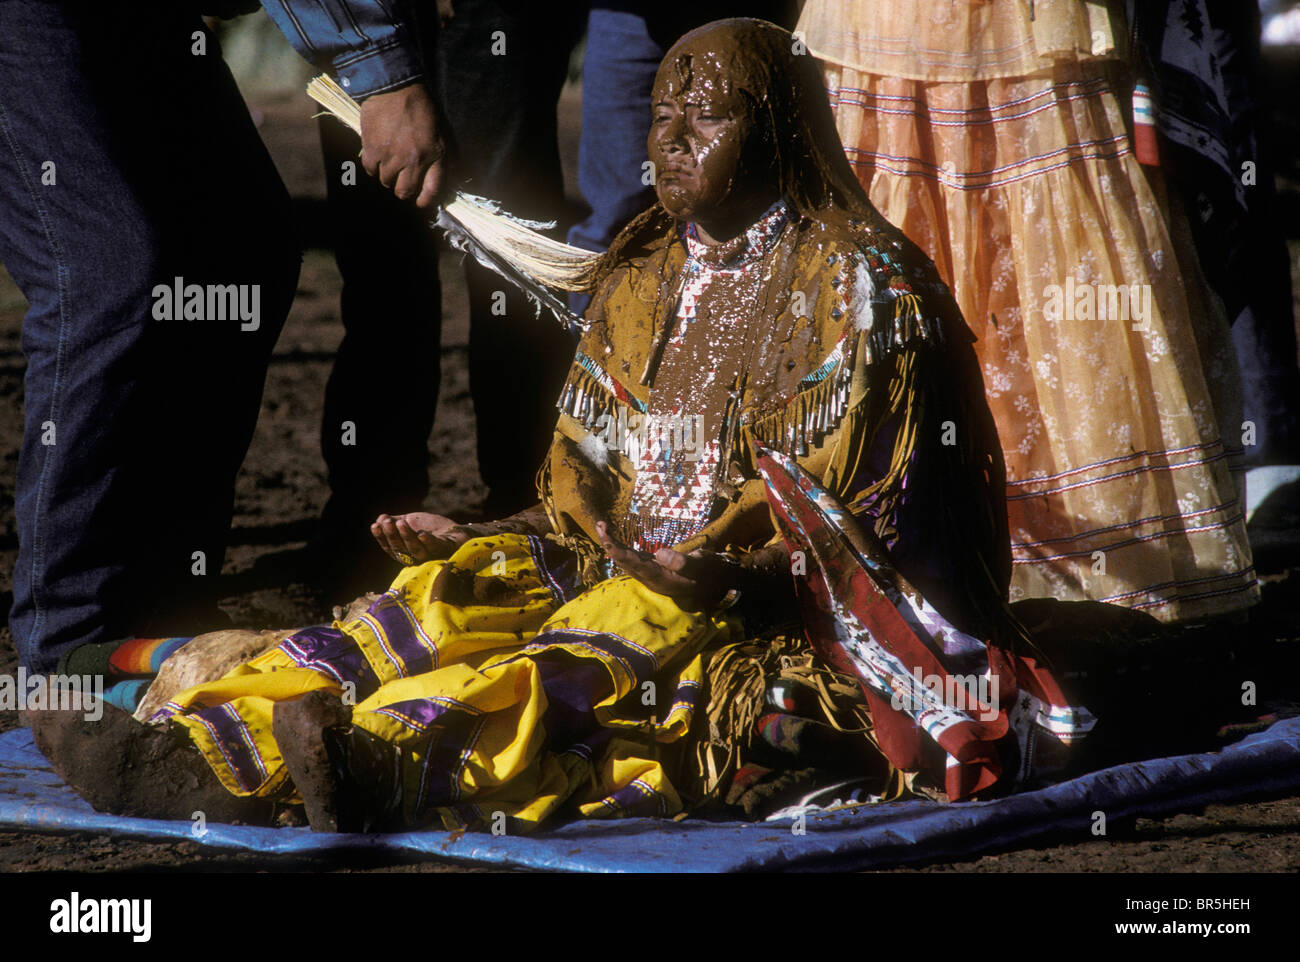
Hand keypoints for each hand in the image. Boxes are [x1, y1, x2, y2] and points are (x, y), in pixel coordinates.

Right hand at [359, 84, 445, 207]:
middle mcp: (413, 160)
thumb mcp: (438, 134)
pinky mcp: (372, 148)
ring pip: (386, 182)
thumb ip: (436, 157)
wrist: (396, 87)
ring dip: (388, 177)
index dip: (426, 200)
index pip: (432, 190)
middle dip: (403, 190)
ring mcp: (391, 156)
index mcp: (434, 156)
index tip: (421, 203)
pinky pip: (370, 170)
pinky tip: (377, 159)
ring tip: (389, 164)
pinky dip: (373, 168)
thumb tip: (430, 180)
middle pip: (405, 191)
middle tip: (401, 183)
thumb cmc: (420, 109)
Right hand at [371, 512, 470, 564]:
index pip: (390, 548)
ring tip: (401, 523)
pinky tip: (421, 533)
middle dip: (392, 535)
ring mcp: (432, 555)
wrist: (455, 531)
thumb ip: (395, 522)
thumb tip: (379, 519)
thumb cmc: (431, 529)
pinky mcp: (446, 550)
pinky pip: (436, 547)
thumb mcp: (410, 522)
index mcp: (406, 553)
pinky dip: (428, 542)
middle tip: (387, 521)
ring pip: (416, 550)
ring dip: (407, 537)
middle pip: (401, 550)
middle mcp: (417, 558)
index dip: (382, 538)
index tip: (375, 525)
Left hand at [596, 521, 738, 611]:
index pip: (633, 564)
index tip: (606, 538)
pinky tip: (614, 540)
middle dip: (610, 544)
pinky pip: (632, 558)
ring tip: (602, 527)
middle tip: (600, 525)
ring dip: (613, 545)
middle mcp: (650, 578)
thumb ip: (682, 562)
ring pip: (625, 560)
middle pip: (623, 562)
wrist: (716, 583)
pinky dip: (621, 547)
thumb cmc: (708, 573)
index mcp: (659, 578)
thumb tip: (660, 553)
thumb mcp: (700, 565)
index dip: (618, 551)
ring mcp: (650, 574)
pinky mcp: (652, 569)